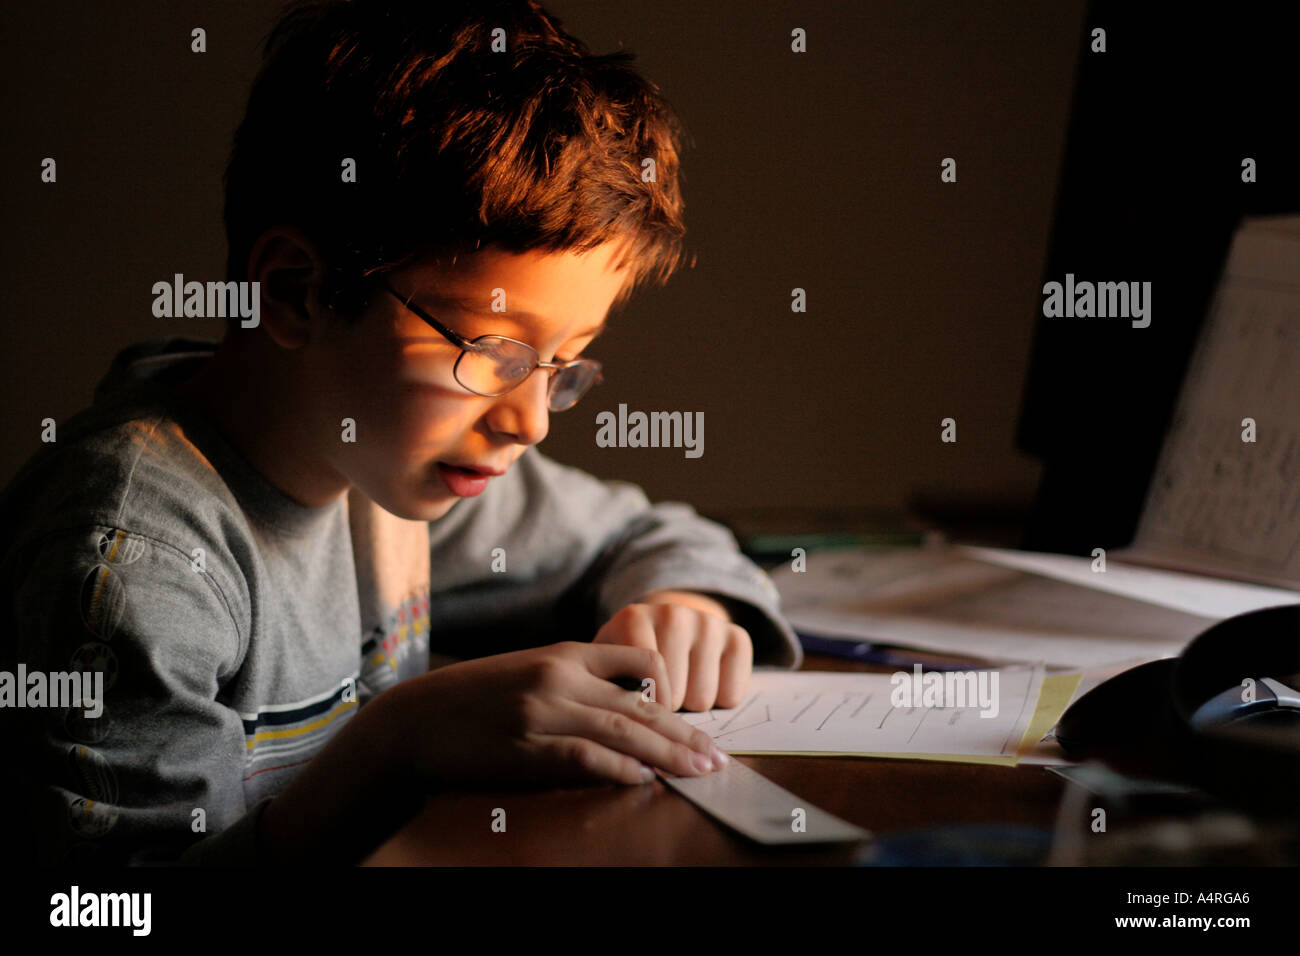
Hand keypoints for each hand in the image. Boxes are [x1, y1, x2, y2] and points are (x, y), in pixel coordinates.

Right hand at [380, 641, 728, 789]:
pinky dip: (618, 769)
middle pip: (640, 704)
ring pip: (623, 731)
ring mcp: (542, 712)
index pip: (637, 658)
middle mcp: (558, 678)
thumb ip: (574, 683)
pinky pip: (585, 758)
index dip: (672, 687)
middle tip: (719, 755)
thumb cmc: (474, 699)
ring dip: (668, 754)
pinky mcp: (526, 748)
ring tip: (700, 770)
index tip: (692, 715)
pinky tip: (644, 780)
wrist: (414, 720)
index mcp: (562, 654)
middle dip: (685, 732)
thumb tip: (626, 710)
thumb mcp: (528, 673)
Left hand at [592, 595, 752, 711]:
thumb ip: (606, 691)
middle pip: (674, 694)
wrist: (666, 628)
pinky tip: (708, 687)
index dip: (643, 706)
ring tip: (681, 692)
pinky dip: (721, 702)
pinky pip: (732, 694)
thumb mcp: (607, 670)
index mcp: (633, 619)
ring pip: (703, 698)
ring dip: (693, 707)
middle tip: (661, 700)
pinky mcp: (737, 637)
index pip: (642, 680)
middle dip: (668, 709)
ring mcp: (708, 623)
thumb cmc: (629, 662)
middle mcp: (673, 614)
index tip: (640, 713)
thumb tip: (624, 734)